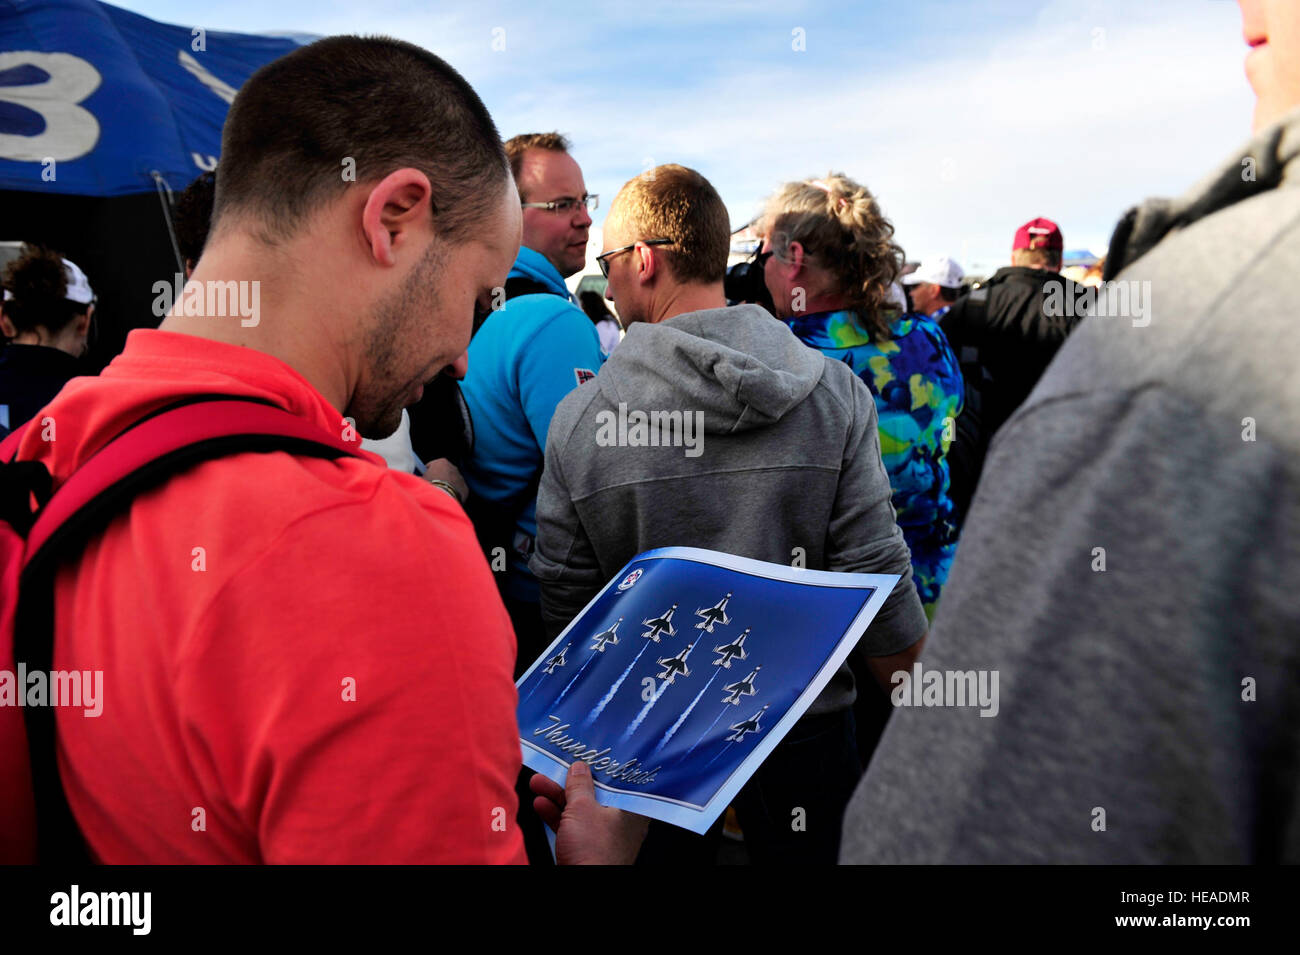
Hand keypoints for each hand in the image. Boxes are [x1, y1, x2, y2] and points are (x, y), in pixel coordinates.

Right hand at [422, 458, 467, 501]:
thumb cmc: (430, 487)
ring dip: (446, 485)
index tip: (424, 478)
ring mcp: (460, 478)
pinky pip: (457, 489)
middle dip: (438, 478)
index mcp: (441, 462)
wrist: (443, 499)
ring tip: (439, 494)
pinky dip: (453, 492)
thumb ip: (419, 478)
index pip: (432, 465)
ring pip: (451, 481)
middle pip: (443, 472)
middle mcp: (453, 467)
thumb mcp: (420, 480)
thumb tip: (416, 480)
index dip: (427, 472)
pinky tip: (447, 498)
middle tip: (432, 486)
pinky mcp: (465, 488)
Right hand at [529, 762, 648, 864]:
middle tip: (551, 768)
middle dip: (567, 782)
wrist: (583, 888)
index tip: (582, 754)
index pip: (615, 780)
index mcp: (630, 809)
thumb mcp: (582, 809)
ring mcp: (602, 836)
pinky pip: (572, 826)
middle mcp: (619, 822)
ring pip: (579, 810)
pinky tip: (540, 805)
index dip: (597, 766)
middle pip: (593, 793)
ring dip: (557, 797)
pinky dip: (557, 816)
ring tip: (537, 783)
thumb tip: (579, 767)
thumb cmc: (594, 852)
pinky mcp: (587, 848)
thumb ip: (579, 785)